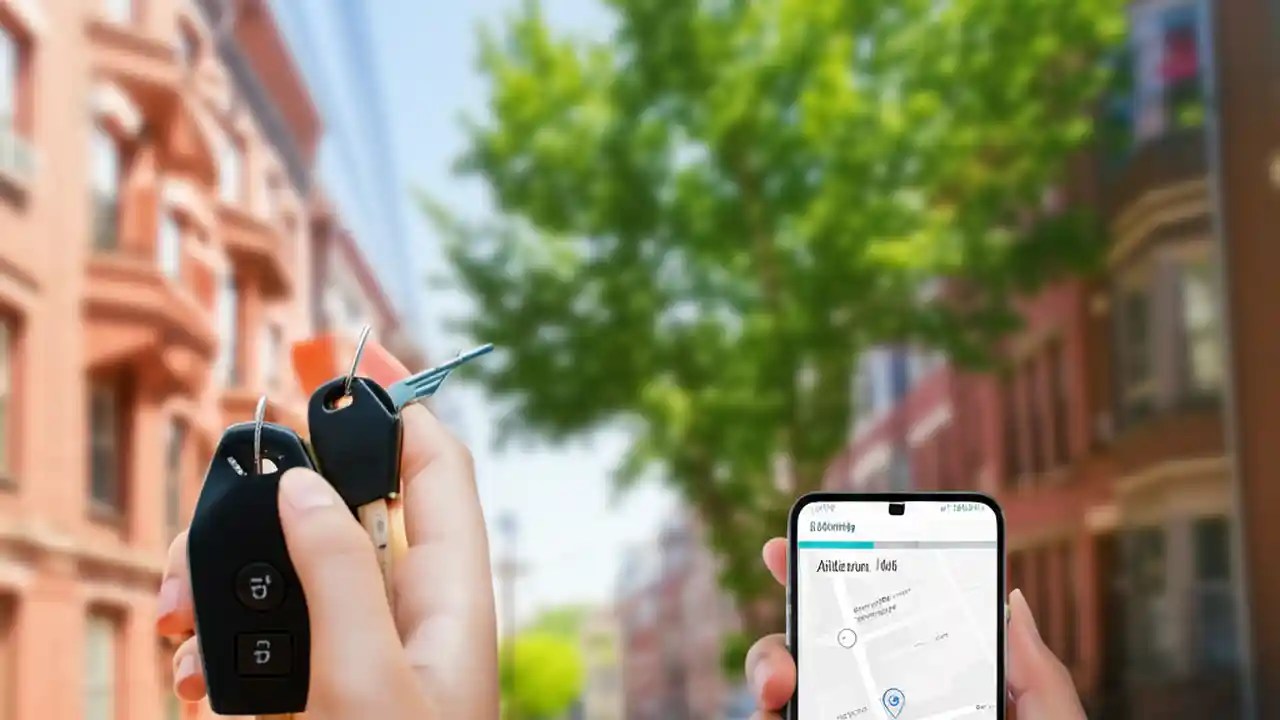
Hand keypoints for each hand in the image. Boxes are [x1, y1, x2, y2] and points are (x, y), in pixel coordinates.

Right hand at [156, 402, 498, 718]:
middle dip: (271, 507)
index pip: (436, 469)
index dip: (399, 411)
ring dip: (230, 585)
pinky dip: (228, 645)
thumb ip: (337, 575)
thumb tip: (301, 483)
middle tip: (207, 523)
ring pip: (298, 574)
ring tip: (179, 614)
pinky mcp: (329, 690)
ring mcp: (369, 650)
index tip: (346, 368)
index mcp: (450, 596)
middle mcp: (413, 613)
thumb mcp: (363, 675)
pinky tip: (196, 672)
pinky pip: (276, 638)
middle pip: (347, 512)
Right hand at [745, 538, 1086, 719]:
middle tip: (788, 660)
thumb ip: (1033, 670)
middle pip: (811, 655)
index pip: (876, 623)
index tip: (781, 547)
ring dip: (765, 678)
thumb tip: (1011, 596)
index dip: (825, 576)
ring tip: (778, 694)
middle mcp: (877, 709)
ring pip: (781, 698)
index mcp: (928, 688)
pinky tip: (774, 719)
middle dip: (780, 639)